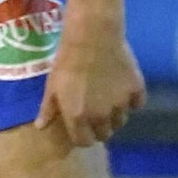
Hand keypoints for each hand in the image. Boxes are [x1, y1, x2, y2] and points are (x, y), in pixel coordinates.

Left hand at [34, 14, 145, 148]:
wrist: (92, 35)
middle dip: (100, 127)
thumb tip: (40, 127)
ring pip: (121, 120)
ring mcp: (120, 104)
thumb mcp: (52, 84)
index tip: (83, 126)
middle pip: (105, 134)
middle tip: (97, 111)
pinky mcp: (136, 90)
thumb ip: (48, 109)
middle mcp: (101, 116)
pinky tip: (123, 87)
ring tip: (109, 98)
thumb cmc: (67, 59)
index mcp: (78, 117)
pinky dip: (132, 99)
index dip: (83, 136)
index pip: (84, 142)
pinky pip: (137, 104)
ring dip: (115, 114)